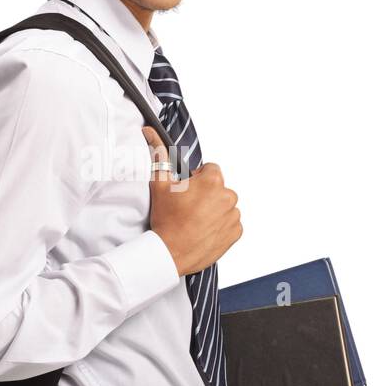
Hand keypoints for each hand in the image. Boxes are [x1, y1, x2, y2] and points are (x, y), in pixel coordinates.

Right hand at [142, 125, 241, 276]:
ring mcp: (233, 215)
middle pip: (218, 188)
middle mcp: (228, 196)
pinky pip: (230, 223)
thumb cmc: (166, 219)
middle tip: (188, 208)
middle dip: (206, 194)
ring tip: (195, 221)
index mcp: (213, 180)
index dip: (197, 179)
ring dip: (214, 210)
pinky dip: (220, 226)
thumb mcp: (159, 184)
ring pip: (224, 205)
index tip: (187, 191)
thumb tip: (150, 133)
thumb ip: (159, 155)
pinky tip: (204, 230)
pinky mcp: (235, 232)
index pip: (210, 170)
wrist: (170, 252)